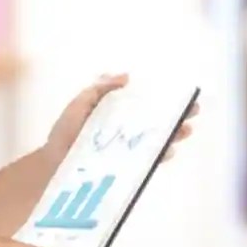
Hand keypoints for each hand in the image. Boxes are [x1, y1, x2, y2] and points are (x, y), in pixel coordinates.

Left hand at [43, 73, 200, 161]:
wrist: (53, 164)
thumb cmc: (65, 133)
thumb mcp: (81, 104)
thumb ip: (100, 89)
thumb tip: (126, 76)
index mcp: (118, 116)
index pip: (147, 107)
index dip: (166, 101)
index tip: (183, 95)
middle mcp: (127, 133)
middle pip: (158, 123)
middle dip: (177, 116)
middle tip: (193, 110)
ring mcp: (128, 152)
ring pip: (158, 142)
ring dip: (174, 136)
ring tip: (185, 129)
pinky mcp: (126, 169)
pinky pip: (148, 162)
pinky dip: (159, 156)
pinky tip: (168, 150)